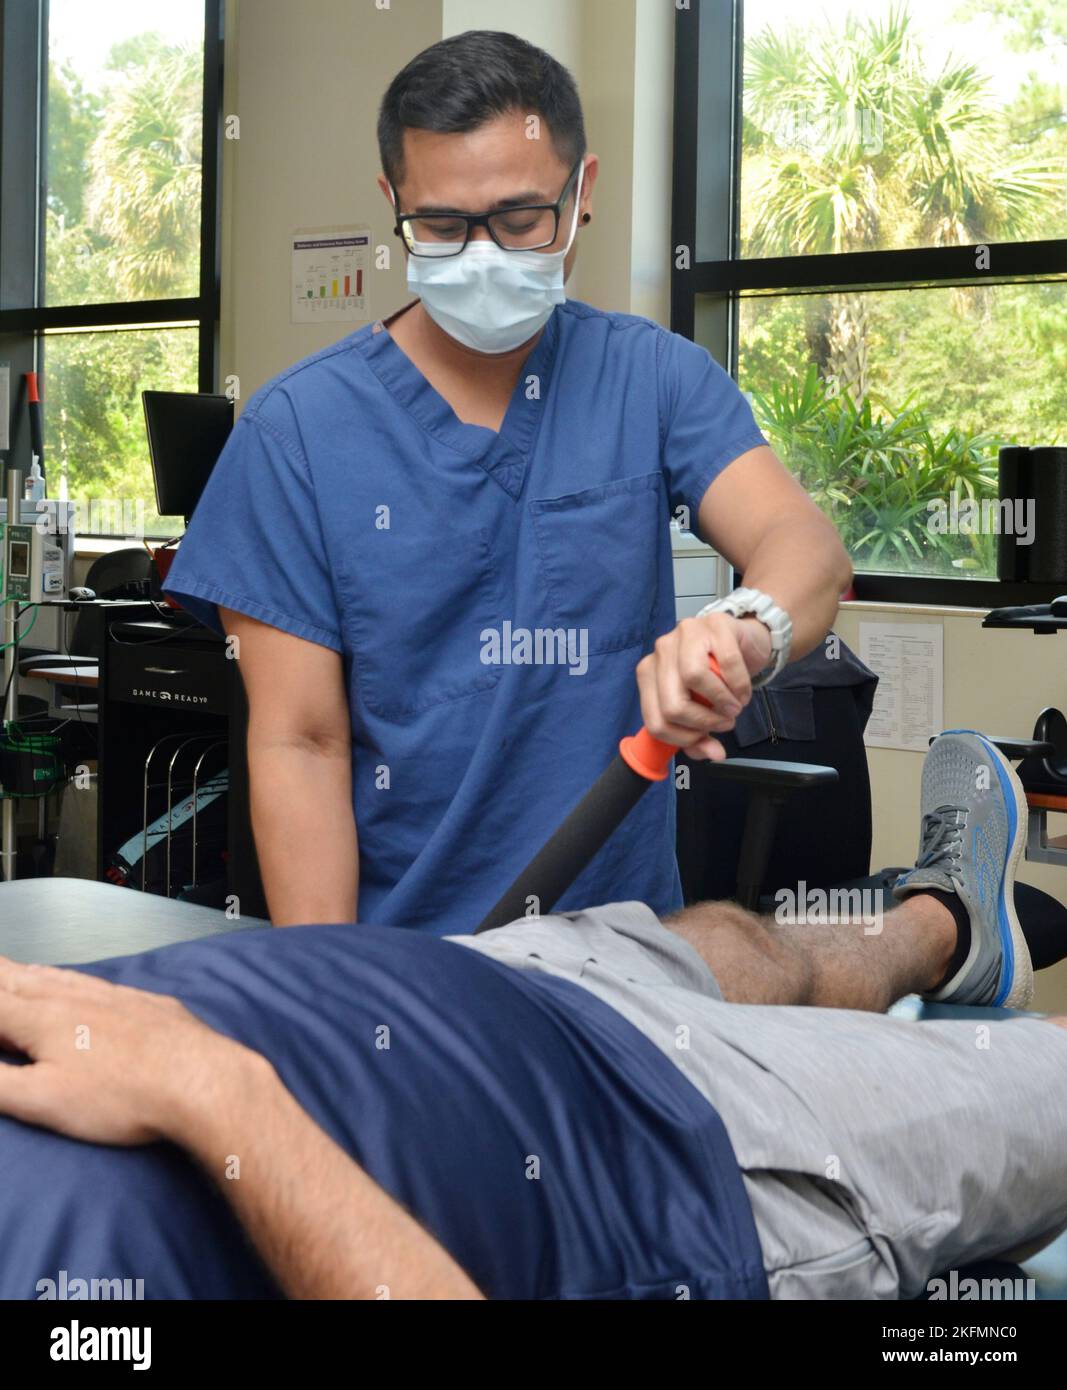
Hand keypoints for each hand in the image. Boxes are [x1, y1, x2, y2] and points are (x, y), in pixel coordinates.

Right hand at [0, 956, 263, 1146]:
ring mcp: (110, 996)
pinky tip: (73, 983)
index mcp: (41, 1019)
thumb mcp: (43, 1100)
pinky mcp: (141, 1003)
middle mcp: (74, 997)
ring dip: (25, 971)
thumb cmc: (125, 1095)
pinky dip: (68, 978)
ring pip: (56, 976)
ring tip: (10, 969)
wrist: (200, 1079)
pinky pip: (93, 982)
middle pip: (18, 978)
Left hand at [635, 613, 771, 760]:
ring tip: (735, 707)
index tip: (704, 738)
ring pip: (694, 678)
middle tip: (724, 723)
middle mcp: (661, 650)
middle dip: (704, 723)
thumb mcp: (701, 708)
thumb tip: (714, 755)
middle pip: (672, 705)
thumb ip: (700, 737)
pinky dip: (739, 686)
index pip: (654, 721)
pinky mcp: (715, 623)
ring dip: (722, 703)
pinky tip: (743, 692)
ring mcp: (685, 632)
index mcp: (648, 673)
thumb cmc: (715, 676)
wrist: (743, 640)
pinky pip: (727, 663)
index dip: (682, 739)